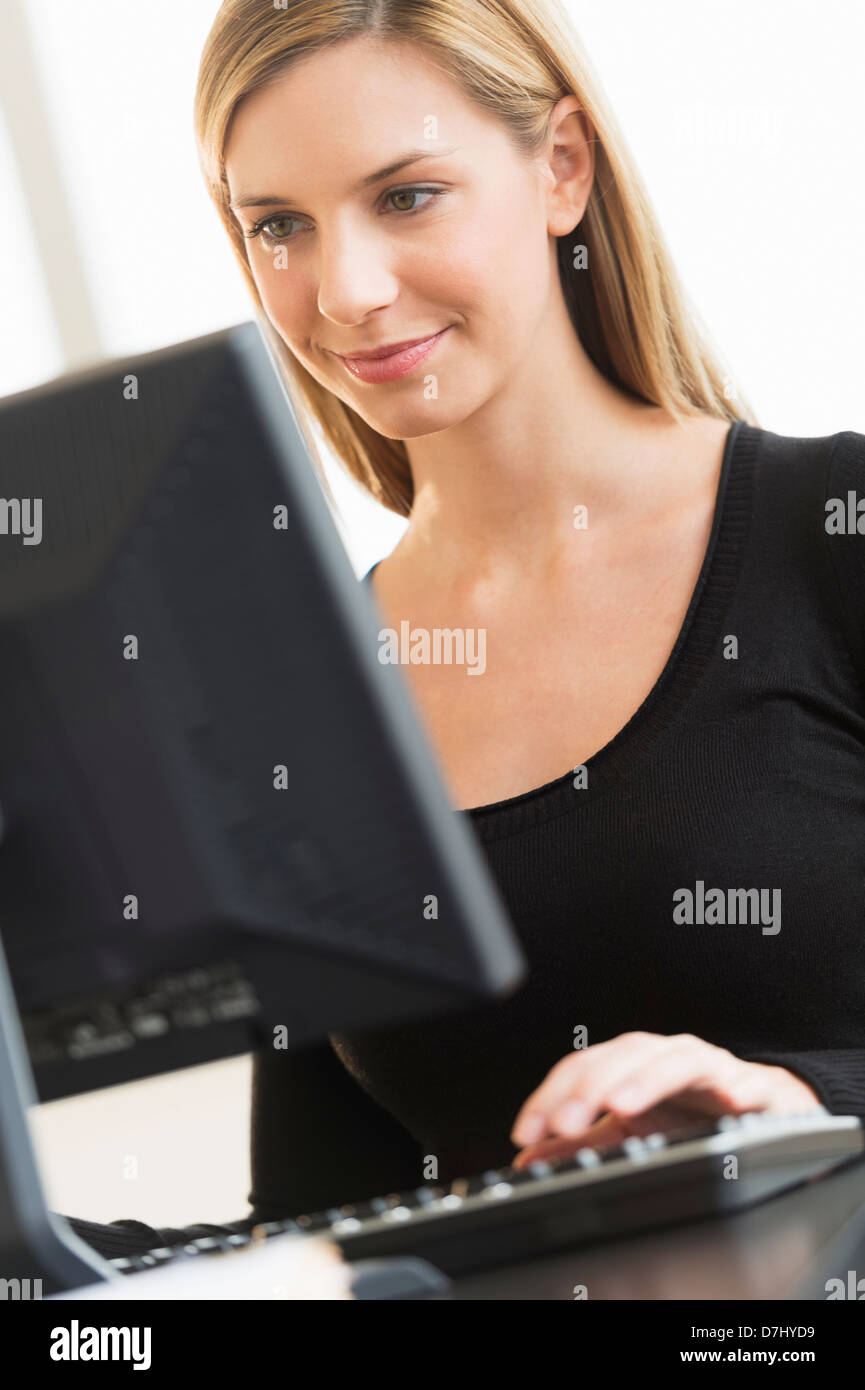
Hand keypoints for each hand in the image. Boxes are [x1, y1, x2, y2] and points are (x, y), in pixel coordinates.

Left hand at [510, 1031, 822, 1168]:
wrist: (759, 1106)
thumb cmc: (689, 1111)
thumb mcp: (629, 1129)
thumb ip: (580, 1141)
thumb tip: (527, 1157)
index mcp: (631, 1063)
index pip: (583, 1067)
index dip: (551, 1097)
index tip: (526, 1132)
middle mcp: (665, 1056)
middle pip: (624, 1057)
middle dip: (589, 1089)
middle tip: (563, 1124)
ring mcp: (710, 1068)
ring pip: (677, 1061)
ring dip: (647, 1080)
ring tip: (621, 1105)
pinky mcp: (753, 1086)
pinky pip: (747, 1082)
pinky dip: (738, 1087)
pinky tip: (729, 1101)